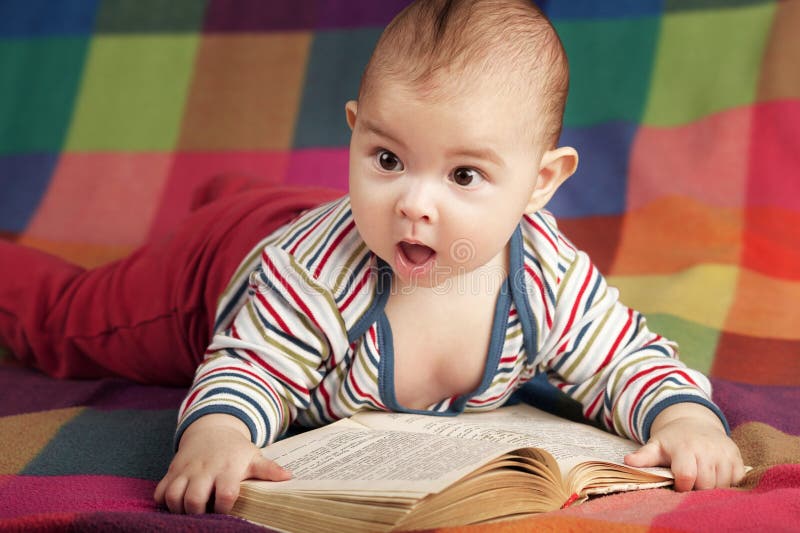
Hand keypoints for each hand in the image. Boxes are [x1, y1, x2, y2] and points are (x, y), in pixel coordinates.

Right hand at [154, 413, 290, 513]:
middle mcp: (204, 470)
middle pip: (194, 499)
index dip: (224, 508)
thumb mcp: (253, 457)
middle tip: (205, 514)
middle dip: (198, 513)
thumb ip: (269, 469)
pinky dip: (164, 501)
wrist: (212, 429)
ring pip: (173, 496)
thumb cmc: (235, 450)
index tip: (226, 510)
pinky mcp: (172, 471)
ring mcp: (185, 470)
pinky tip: (177, 503)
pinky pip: (159, 492)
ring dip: (179, 509)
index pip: (225, 494)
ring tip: (191, 511)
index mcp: (227, 469)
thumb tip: (289, 477)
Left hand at [623, 403, 744, 491]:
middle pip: (706, 484)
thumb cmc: (672, 439)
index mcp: (685, 448)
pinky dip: (727, 483)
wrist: (694, 422)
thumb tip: (627, 461)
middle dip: (696, 489)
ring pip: (723, 484)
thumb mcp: (656, 445)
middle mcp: (707, 449)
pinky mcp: (737, 457)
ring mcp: (724, 453)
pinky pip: (737, 480)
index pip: (687, 476)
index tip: (677, 486)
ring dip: (712, 488)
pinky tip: (715, 476)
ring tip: (700, 479)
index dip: (681, 487)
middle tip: (689, 483)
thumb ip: (643, 456)